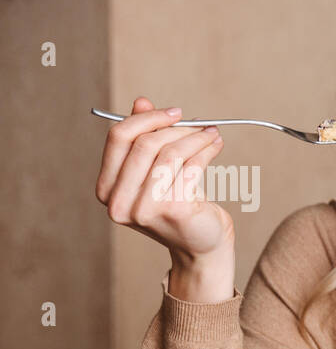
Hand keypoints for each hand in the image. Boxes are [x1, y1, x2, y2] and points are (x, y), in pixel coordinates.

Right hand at [95, 96, 234, 260]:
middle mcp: (118, 201)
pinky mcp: (172, 210)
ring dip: (195, 138)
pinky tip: (215, 148)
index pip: (118, 138)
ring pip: (169, 153)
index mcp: (106, 188)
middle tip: (200, 124)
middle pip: (144, 144)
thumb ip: (145, 138)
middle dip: (176, 128)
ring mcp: (143, 208)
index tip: (174, 113)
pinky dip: (205, 152)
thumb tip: (142, 102)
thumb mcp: (157, 171)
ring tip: (212, 134)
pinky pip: (190, 166)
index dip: (147, 119)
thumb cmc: (179, 206)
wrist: (202, 246)